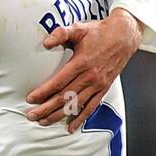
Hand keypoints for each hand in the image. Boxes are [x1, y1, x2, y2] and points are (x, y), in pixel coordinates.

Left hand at [26, 9, 143, 131]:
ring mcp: (98, 85)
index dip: (43, 92)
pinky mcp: (104, 88)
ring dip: (59, 115)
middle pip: (64, 97)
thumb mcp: (79, 29)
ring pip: (75, 104)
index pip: (58, 82)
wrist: (125, 36)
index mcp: (81, 62)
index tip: (31, 99)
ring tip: (44, 122)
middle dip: (46, 108)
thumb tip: (46, 42)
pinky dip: (81, 118)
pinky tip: (71, 127)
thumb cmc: (100, 32)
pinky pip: (91, 107)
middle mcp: (90, 77)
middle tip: (32, 116)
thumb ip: (61, 33)